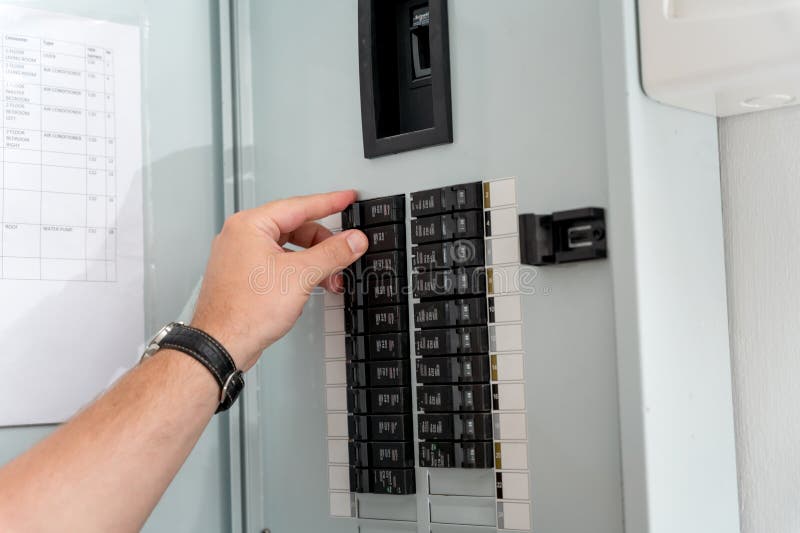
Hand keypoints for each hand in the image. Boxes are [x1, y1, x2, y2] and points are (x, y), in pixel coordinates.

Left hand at [190, 190, 366, 370]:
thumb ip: (332, 254)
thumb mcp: (300, 276)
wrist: (221, 345)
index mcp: (249, 225)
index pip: (299, 205)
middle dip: (324, 244)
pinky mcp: (243, 276)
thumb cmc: (243, 312)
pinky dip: (298, 272)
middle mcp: (241, 236)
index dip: (329, 203)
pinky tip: (310, 286)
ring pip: (287, 248)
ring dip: (313, 262)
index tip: (347, 199)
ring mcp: (240, 257)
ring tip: (331, 277)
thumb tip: (353, 240)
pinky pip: (277, 264)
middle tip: (346, 251)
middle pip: (295, 228)